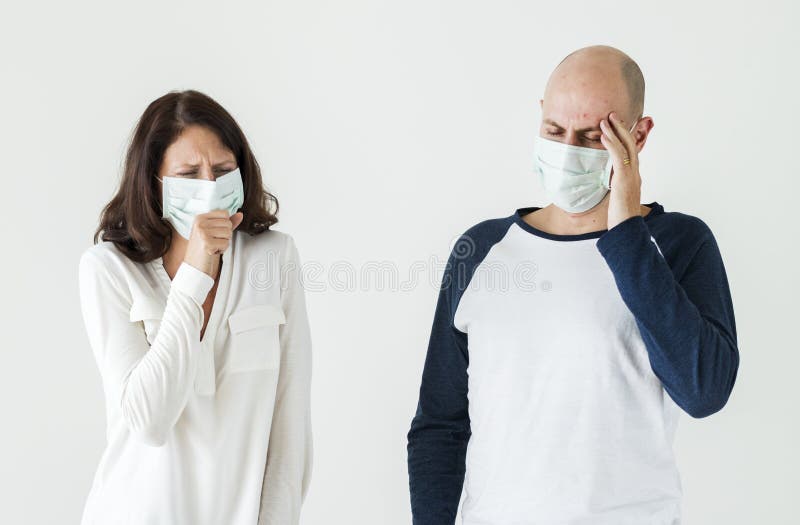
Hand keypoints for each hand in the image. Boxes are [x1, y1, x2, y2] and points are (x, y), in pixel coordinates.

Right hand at [184, 210, 243, 277]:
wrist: (194, 265)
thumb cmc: (203, 248)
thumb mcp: (213, 232)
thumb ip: (226, 222)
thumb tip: (240, 215)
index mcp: (200, 218)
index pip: (224, 213)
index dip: (225, 225)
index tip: (215, 233)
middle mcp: (200, 223)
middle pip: (228, 223)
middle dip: (225, 235)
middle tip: (214, 241)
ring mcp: (202, 233)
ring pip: (228, 233)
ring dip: (224, 242)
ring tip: (213, 246)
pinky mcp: (207, 243)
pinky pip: (226, 243)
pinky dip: (222, 249)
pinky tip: (213, 251)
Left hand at [600, 111, 641, 229]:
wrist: (627, 229)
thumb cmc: (621, 218)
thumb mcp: (617, 198)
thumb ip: (615, 187)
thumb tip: (608, 182)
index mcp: (633, 177)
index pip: (630, 152)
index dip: (624, 137)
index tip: (616, 126)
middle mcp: (635, 173)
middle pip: (630, 144)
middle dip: (621, 128)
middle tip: (612, 115)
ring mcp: (631, 175)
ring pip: (625, 147)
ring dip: (615, 131)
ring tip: (605, 120)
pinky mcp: (624, 179)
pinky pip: (618, 157)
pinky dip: (611, 144)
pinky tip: (604, 135)